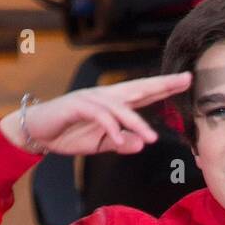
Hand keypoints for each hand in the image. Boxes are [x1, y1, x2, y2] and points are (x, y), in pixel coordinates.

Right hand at [0, 72, 191, 156]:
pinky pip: (99, 116)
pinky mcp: (77, 106)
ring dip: (137, 123)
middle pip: (138, 88)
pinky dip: (110, 128)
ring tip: (151, 139)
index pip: (144, 94)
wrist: (38, 131)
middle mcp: (106, 97)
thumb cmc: (70, 133)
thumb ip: (121, 143)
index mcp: (114, 104)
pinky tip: (119, 139)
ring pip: (120, 107)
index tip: (186, 81)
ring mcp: (91, 99)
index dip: (165, 87)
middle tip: (184, 80)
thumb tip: (141, 144)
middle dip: (161, 84)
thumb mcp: (101, 144)